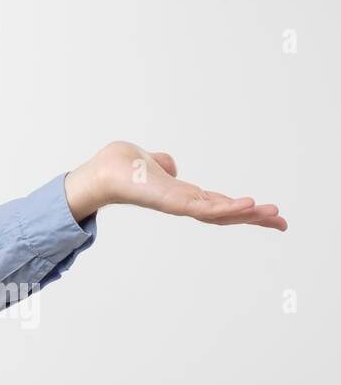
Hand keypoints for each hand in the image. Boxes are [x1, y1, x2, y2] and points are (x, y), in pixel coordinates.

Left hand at [74, 140, 285, 230]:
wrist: (102, 171)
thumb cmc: (121, 166)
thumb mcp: (151, 162)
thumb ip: (164, 165)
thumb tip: (170, 165)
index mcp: (183, 194)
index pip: (219, 204)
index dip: (242, 209)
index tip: (268, 213)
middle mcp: (184, 203)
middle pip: (225, 214)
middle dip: (253, 219)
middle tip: (282, 222)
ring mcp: (180, 205)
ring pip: (220, 214)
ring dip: (247, 215)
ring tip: (273, 214)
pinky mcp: (173, 203)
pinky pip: (204, 208)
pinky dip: (226, 208)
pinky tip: (247, 205)